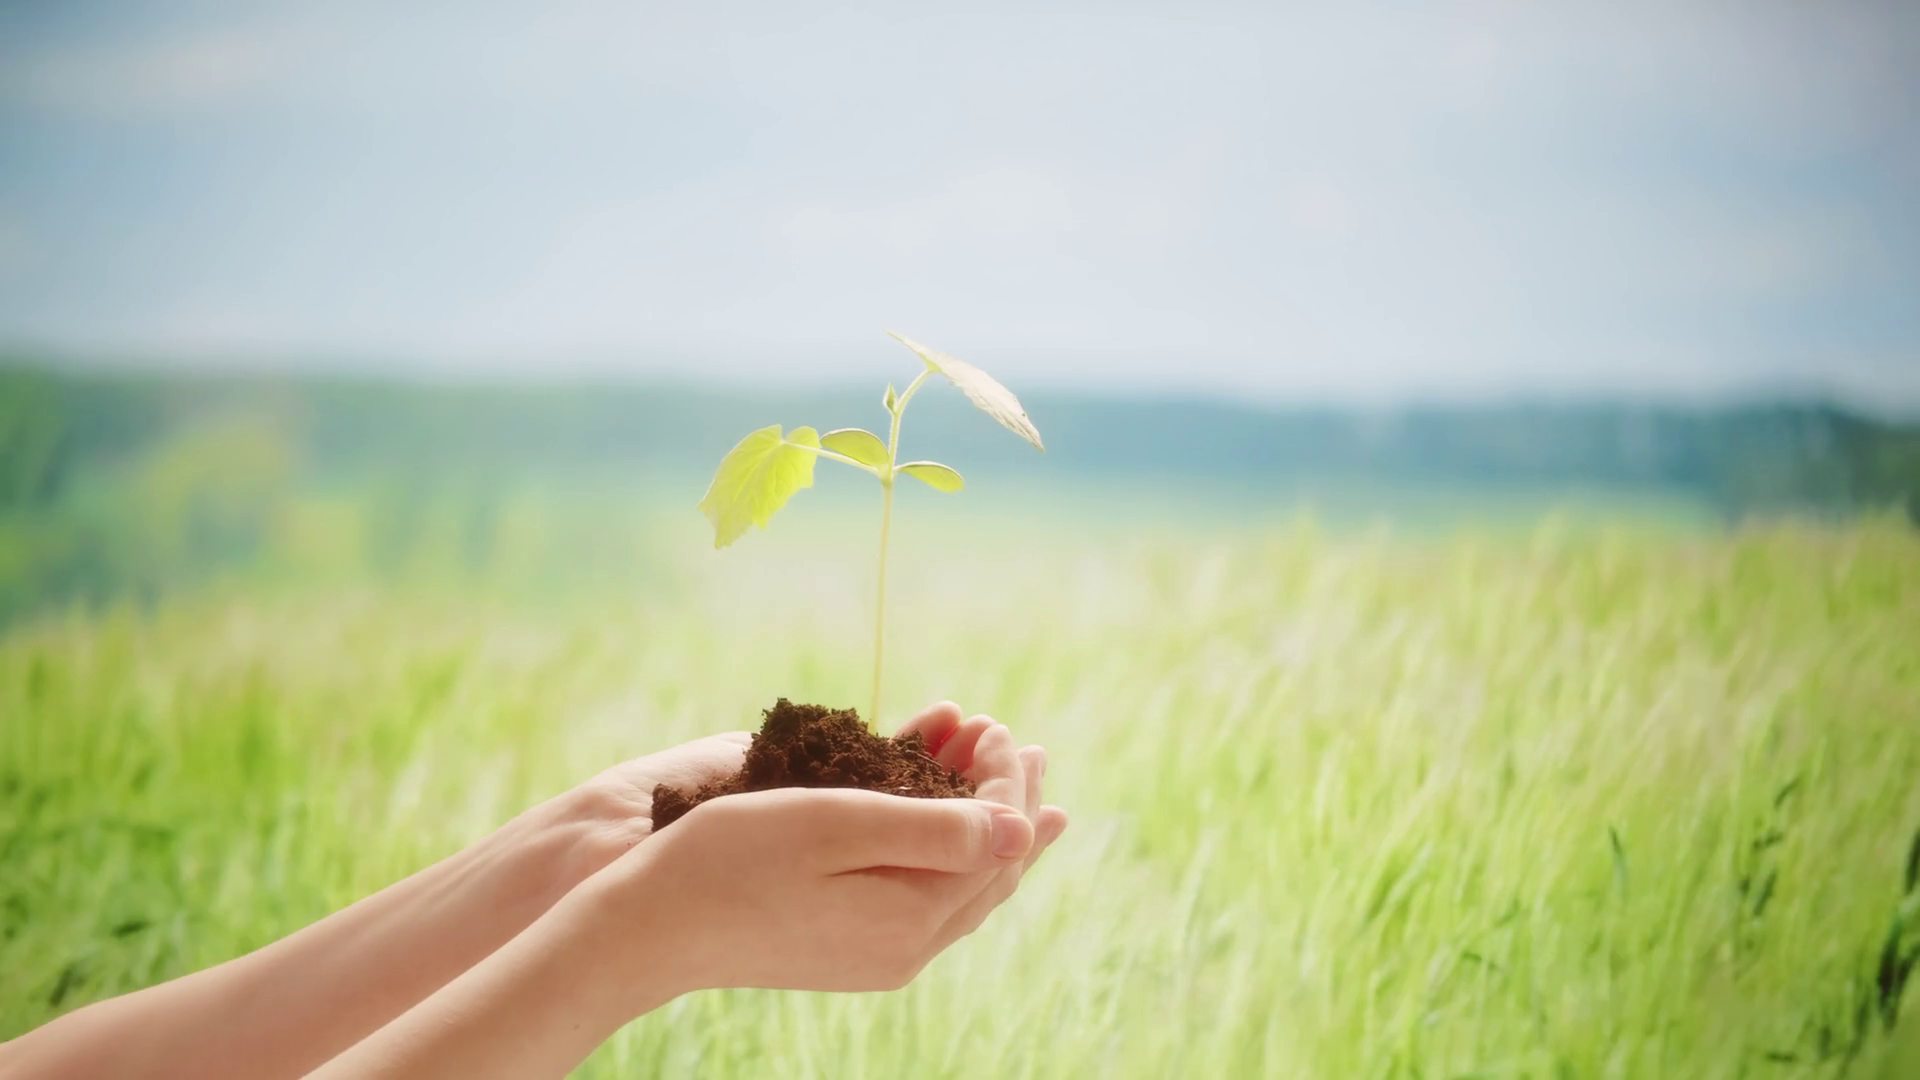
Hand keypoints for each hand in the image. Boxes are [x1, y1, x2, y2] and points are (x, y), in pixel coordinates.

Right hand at [583, 703, 1067, 996]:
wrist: (648, 925)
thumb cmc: (732, 859)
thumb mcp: (836, 823)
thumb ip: (934, 828)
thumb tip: (1023, 827)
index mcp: (912, 919)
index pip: (996, 842)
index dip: (1009, 781)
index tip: (1000, 728)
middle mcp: (906, 949)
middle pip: (989, 869)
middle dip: (1012, 803)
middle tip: (1032, 750)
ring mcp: (878, 954)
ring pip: (960, 885)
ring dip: (985, 824)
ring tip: (1011, 782)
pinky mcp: (849, 948)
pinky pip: (925, 894)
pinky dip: (946, 848)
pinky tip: (949, 828)